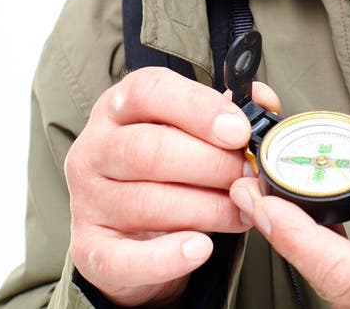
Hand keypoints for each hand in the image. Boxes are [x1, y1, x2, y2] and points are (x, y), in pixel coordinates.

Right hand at [65, 68, 278, 306]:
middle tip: (248, 175)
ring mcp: (87, 198)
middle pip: (150, 149)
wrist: (129, 226)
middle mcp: (96, 146)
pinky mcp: (89, 248)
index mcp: (120, 105)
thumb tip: (263, 99)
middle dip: (211, 164)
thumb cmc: (167, 164)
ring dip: (206, 208)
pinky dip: (169, 257)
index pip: (150, 91)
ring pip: (146, 202)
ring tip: (241, 209)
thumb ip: (229, 111)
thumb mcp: (192, 128)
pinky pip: (127, 258)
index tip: (239, 131)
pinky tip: (201, 248)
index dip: (199, 108)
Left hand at [230, 101, 349, 307]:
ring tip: (269, 193)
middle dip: (281, 228)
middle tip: (248, 187)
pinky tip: (315, 210)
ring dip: (297, 232)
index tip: (261, 202)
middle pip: (320, 271)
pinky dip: (324, 238)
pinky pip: (349, 270)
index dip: (293, 235)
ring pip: (330, 273)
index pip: (337, 268)